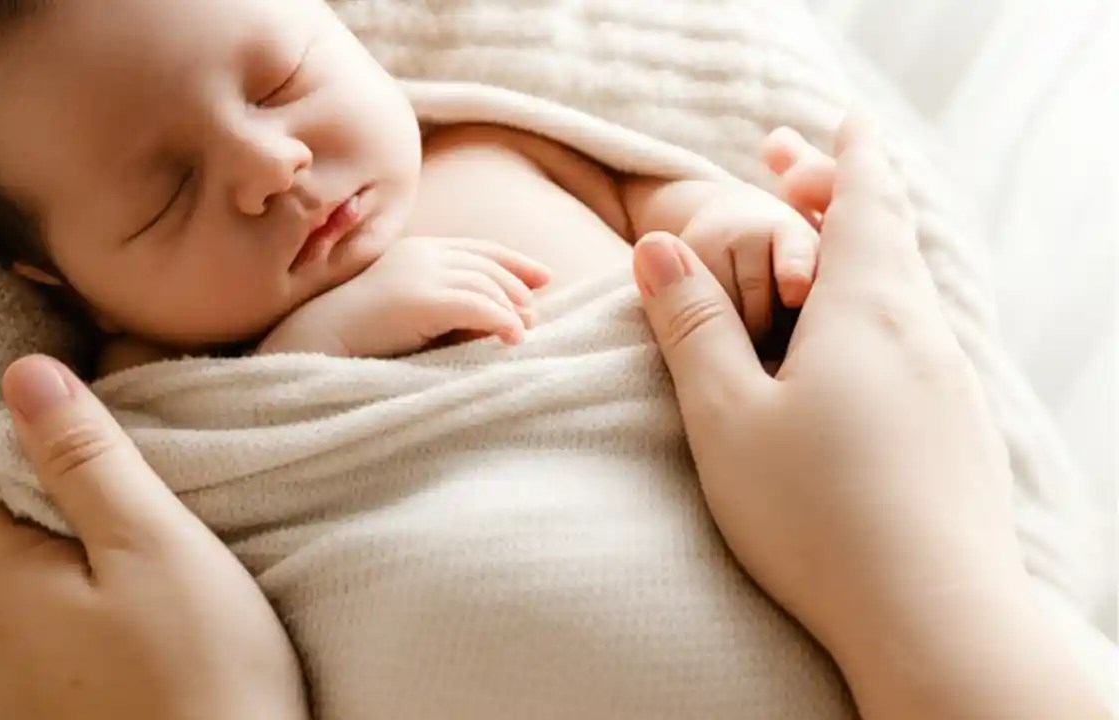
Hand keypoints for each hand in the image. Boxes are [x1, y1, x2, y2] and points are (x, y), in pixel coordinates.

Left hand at [0, 356, 308, 719]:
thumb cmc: (202, 676)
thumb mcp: (155, 545)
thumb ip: (87, 459)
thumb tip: (27, 377)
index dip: (8, 441)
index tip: (81, 433)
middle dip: (3, 488)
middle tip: (90, 472)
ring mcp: (4, 681)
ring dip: (28, 542)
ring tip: (109, 528)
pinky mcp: (41, 711)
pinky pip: (16, 629)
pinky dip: (45, 594)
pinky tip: (110, 597)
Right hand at [260, 237, 551, 356]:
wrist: (314, 342)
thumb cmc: (356, 336)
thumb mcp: (408, 312)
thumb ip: (446, 308)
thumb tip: (494, 322)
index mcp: (417, 250)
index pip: (479, 249)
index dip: (515, 261)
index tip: (544, 277)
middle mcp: (422, 254)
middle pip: (488, 263)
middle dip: (519, 287)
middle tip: (538, 313)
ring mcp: (422, 274)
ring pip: (487, 285)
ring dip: (513, 309)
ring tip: (526, 332)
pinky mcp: (423, 299)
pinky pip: (479, 307)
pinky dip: (502, 323)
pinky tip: (513, 340)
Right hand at [634, 115, 1104, 718]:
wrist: (933, 620)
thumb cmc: (816, 515)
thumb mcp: (727, 415)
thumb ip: (692, 326)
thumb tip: (657, 248)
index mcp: (868, 308)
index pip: (865, 198)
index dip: (844, 157)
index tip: (832, 129)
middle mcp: (923, 333)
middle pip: (891, 237)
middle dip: (846, 195)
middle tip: (796, 173)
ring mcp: (950, 384)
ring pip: (907, 291)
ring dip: (860, 258)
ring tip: (813, 261)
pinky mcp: (957, 431)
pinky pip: (917, 341)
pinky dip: (878, 314)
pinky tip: (854, 353)